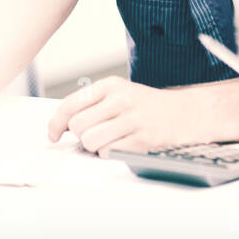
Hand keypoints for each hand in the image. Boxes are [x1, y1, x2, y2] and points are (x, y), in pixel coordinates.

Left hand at [47, 76, 200, 155]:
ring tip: (108, 140)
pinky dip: (109, 153)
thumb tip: (62, 125)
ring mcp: (132, 120)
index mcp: (111, 86)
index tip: (53, 135)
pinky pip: (108, 152)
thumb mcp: (119, 94)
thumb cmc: (145, 106)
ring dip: (94, 146)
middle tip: (93, 134)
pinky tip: (122, 144)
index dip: (55, 123)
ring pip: (90, 141)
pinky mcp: (141, 140)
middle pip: (77, 126)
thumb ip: (92, 105)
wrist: (185, 113)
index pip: (70, 104)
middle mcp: (121, 100)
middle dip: (80, 135)